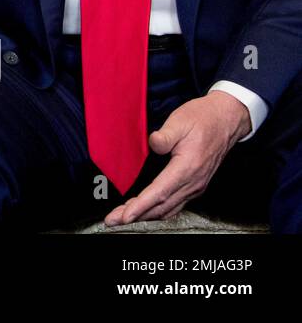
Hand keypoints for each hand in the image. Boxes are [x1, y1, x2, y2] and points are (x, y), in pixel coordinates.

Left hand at [103, 92, 250, 225]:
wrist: (226, 120)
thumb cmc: (203, 119)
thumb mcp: (180, 121)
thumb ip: (165, 136)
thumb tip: (153, 144)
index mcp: (187, 168)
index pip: (160, 193)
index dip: (141, 206)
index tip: (125, 216)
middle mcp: (193, 182)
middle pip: (160, 206)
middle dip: (135, 215)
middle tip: (113, 220)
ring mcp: (195, 186)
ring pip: (168, 209)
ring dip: (145, 215)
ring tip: (123, 218)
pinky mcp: (195, 185)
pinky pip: (175, 205)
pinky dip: (157, 211)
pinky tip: (146, 210)